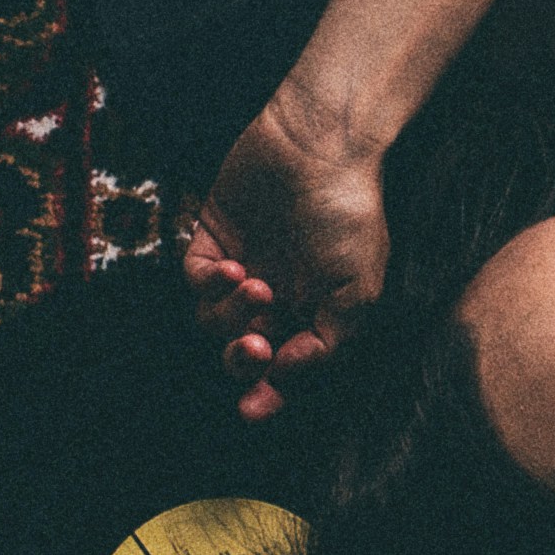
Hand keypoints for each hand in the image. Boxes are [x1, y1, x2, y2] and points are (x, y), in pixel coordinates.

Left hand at [182, 91, 389, 421]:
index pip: (284, 367)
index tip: (252, 410)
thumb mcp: (361, 287)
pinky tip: (231, 266)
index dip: (268, 394)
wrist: (318, 145)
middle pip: (241, 352)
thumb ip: (331, 340)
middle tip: (256, 346)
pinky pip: (193, 280)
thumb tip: (288, 372)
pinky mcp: (211, 237)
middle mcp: (277, 295)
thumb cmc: (348, 213)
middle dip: (243, 359)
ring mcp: (242, 266)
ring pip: (213, 320)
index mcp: (314, 311)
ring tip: (254, 282)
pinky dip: (206, 284)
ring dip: (230, 313)